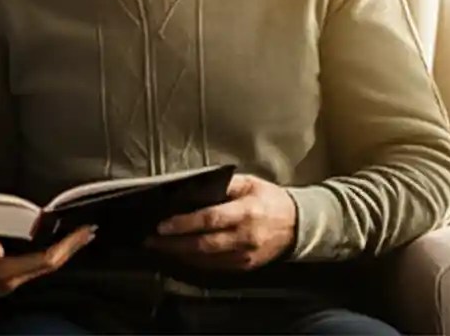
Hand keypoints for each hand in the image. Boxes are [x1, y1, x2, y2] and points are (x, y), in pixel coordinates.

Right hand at [0, 226, 95, 299]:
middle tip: (88, 231)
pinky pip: (30, 266)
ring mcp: (4, 283)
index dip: (68, 246)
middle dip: (70, 248)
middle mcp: (9, 281)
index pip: (46, 260)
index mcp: (4, 275)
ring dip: (59, 251)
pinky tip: (43, 245)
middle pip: (49, 264)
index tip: (85, 231)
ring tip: (73, 237)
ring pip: (41, 266)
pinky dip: (43, 253)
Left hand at [146, 174, 295, 270]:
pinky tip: (182, 255)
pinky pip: (215, 267)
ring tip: (160, 247)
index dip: (183, 224)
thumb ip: (223, 185)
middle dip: (173, 244)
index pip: (209, 219)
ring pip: (206, 259)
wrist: (298, 225)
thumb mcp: (249, 183)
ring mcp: (244, 256)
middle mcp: (244, 237)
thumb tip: (194, 188)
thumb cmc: (270, 199)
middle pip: (202, 244)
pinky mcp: (245, 267)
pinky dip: (195, 261)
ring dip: (180, 254)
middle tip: (152, 240)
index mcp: (245, 212)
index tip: (162, 225)